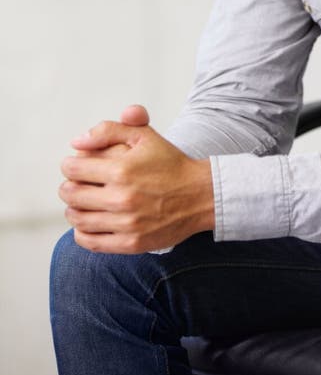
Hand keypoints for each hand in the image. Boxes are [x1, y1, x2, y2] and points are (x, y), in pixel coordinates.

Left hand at [59, 105, 213, 253]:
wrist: (200, 194)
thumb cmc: (171, 164)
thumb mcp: (144, 136)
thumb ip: (109, 131)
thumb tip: (77, 142)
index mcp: (122, 170)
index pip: (74, 169)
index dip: (69, 165)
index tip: (74, 165)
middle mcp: (122, 198)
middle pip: (72, 195)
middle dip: (68, 187)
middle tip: (74, 184)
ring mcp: (126, 223)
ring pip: (78, 219)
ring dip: (73, 209)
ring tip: (80, 203)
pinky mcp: (131, 243)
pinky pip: (91, 242)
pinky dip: (81, 233)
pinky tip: (88, 223)